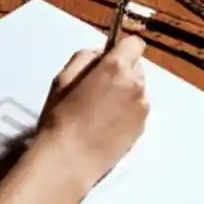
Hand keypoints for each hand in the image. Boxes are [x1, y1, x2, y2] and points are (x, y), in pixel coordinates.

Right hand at [36, 35, 149, 190]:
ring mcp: (142, 108)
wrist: (69, 159)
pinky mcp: (143, 128)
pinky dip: (127, 112)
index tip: (109, 59)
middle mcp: (135, 85)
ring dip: (125, 92)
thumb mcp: (63, 78)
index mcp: (115, 68)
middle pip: (137, 66)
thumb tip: (100, 55)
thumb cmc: (60, 117)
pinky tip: (107, 124)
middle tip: (98, 88)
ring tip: (101, 109)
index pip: (134, 43)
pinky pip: (138, 110)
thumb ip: (85, 57)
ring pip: (138, 89)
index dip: (121, 49)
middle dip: (121, 71)